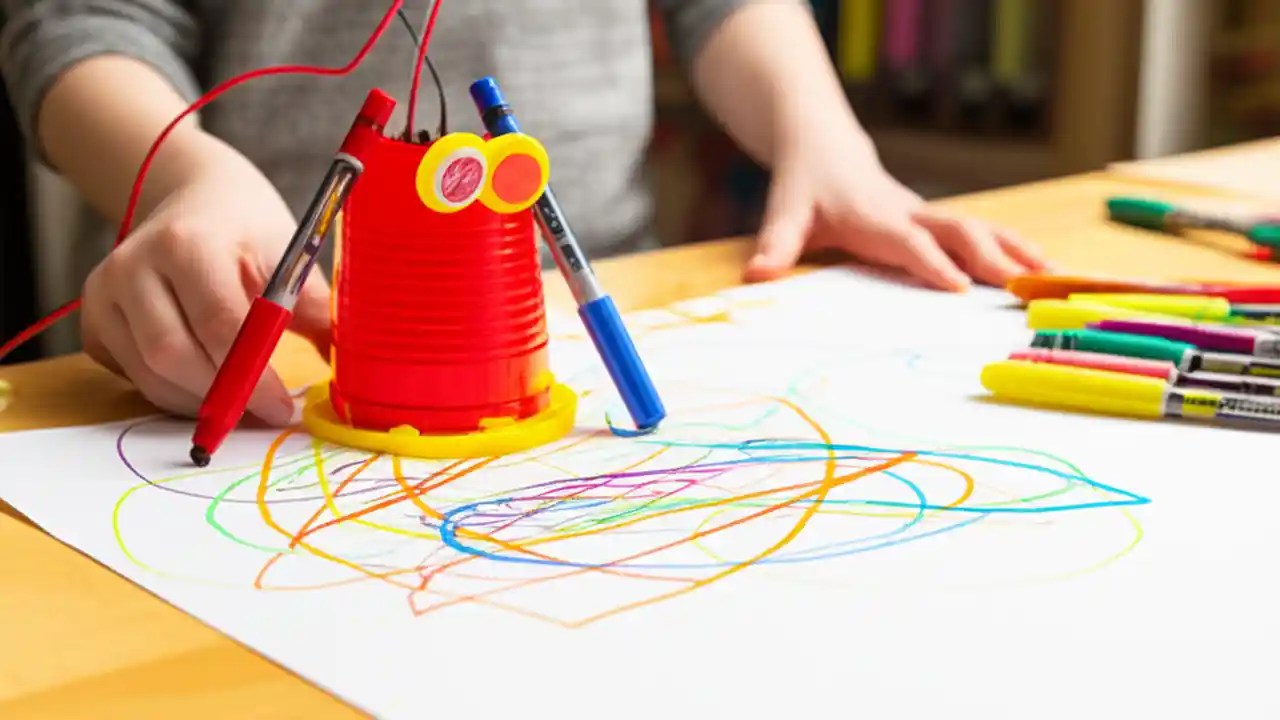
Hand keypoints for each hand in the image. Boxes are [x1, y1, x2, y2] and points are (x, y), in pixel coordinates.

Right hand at [81, 134, 330, 424]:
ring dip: (200, 399)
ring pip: (149, 374)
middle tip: (263, 412)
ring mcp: (105, 293)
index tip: (282, 406)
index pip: (218, 323)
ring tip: (241, 398)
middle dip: (223, 394)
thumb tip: (346, 365)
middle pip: (172, 355)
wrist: (198, 199)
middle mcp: (134, 265)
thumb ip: (314, 308)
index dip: (253, 376)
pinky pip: (132, 376)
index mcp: (187, 243)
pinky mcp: (95, 319)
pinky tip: (205, 381)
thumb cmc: (250, 230)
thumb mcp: (290, 254)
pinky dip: (172, 392)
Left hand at [744, 133, 1048, 289]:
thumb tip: (755, 275)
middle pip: (958, 232)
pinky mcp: (939, 222)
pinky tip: (1049, 272)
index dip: (933, 262)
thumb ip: (774, 244)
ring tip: (1057, 280)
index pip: (908, 241)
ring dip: (1019, 252)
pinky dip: (1017, 250)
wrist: (825, 148)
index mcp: (874, 217)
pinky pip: (984, 234)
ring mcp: (930, 216)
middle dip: (993, 259)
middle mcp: (910, 214)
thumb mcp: (783, 213)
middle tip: (1025, 291)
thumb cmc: (805, 187)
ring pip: (982, 229)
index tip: (961, 287)